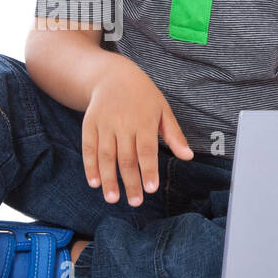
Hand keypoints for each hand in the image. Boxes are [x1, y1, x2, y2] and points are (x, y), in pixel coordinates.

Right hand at [81, 63, 193, 206]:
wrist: (113, 75)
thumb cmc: (143, 96)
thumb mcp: (163, 110)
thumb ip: (174, 135)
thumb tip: (188, 156)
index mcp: (144, 121)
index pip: (146, 150)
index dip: (148, 170)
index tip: (151, 188)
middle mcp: (123, 124)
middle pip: (126, 157)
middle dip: (130, 182)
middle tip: (135, 202)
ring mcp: (104, 124)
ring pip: (106, 156)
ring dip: (108, 179)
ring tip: (113, 198)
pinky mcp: (89, 125)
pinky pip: (89, 148)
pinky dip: (90, 166)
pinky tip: (94, 182)